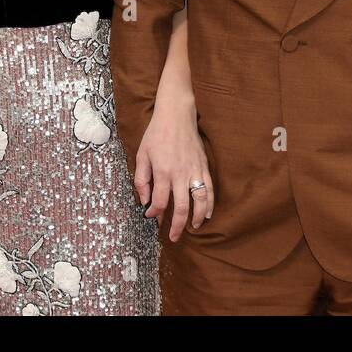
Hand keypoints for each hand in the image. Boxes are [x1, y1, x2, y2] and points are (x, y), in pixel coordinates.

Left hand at [133, 95, 213, 241]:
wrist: (176, 114)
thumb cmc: (156, 134)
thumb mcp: (142, 155)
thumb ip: (141, 180)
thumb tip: (145, 201)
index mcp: (162, 172)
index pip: (159, 202)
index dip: (154, 213)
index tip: (150, 217)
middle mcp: (180, 174)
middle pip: (181, 207)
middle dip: (177, 226)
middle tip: (173, 237)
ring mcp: (194, 170)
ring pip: (199, 200)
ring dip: (196, 217)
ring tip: (192, 228)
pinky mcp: (203, 165)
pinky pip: (209, 188)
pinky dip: (210, 203)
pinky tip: (206, 213)